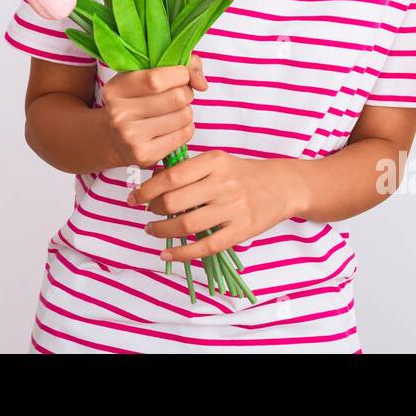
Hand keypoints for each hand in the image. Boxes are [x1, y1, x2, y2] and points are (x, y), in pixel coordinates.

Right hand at [100, 55, 208, 168]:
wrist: (113, 139)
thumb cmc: (135, 101)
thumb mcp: (143, 76)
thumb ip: (179, 65)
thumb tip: (201, 84)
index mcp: (115, 90)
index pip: (156, 79)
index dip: (180, 74)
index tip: (181, 75)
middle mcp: (119, 114)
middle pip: (176, 97)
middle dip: (186, 93)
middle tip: (178, 95)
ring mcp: (131, 137)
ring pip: (184, 116)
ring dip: (186, 111)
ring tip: (173, 112)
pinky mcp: (145, 155)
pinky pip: (184, 134)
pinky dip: (186, 128)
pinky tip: (172, 127)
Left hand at [129, 150, 299, 262]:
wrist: (282, 186)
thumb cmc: (242, 173)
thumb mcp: (217, 161)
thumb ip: (189, 171)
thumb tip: (152, 184)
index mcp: (214, 162)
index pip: (171, 177)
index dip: (147, 189)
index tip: (134, 197)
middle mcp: (222, 184)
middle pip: (175, 201)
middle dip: (153, 210)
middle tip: (146, 214)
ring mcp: (233, 208)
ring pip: (186, 225)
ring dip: (162, 231)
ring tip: (152, 231)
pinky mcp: (241, 230)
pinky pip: (206, 246)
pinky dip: (182, 253)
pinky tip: (167, 253)